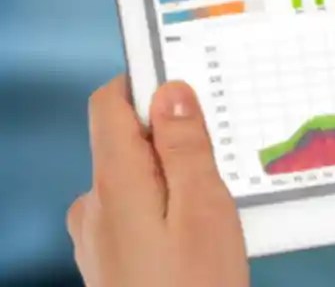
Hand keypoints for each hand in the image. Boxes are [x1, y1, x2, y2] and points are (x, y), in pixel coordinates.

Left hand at [67, 77, 248, 286]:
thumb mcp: (204, 210)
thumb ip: (184, 148)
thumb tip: (169, 92)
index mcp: (114, 184)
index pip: (109, 103)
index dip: (147, 84)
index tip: (192, 82)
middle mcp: (94, 206)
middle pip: (127, 142)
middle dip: (177, 140)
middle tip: (228, 159)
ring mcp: (98, 238)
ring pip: (137, 181)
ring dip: (177, 179)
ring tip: (223, 206)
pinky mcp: (110, 263)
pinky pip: (138, 215)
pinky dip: (170, 211)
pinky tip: (204, 237)